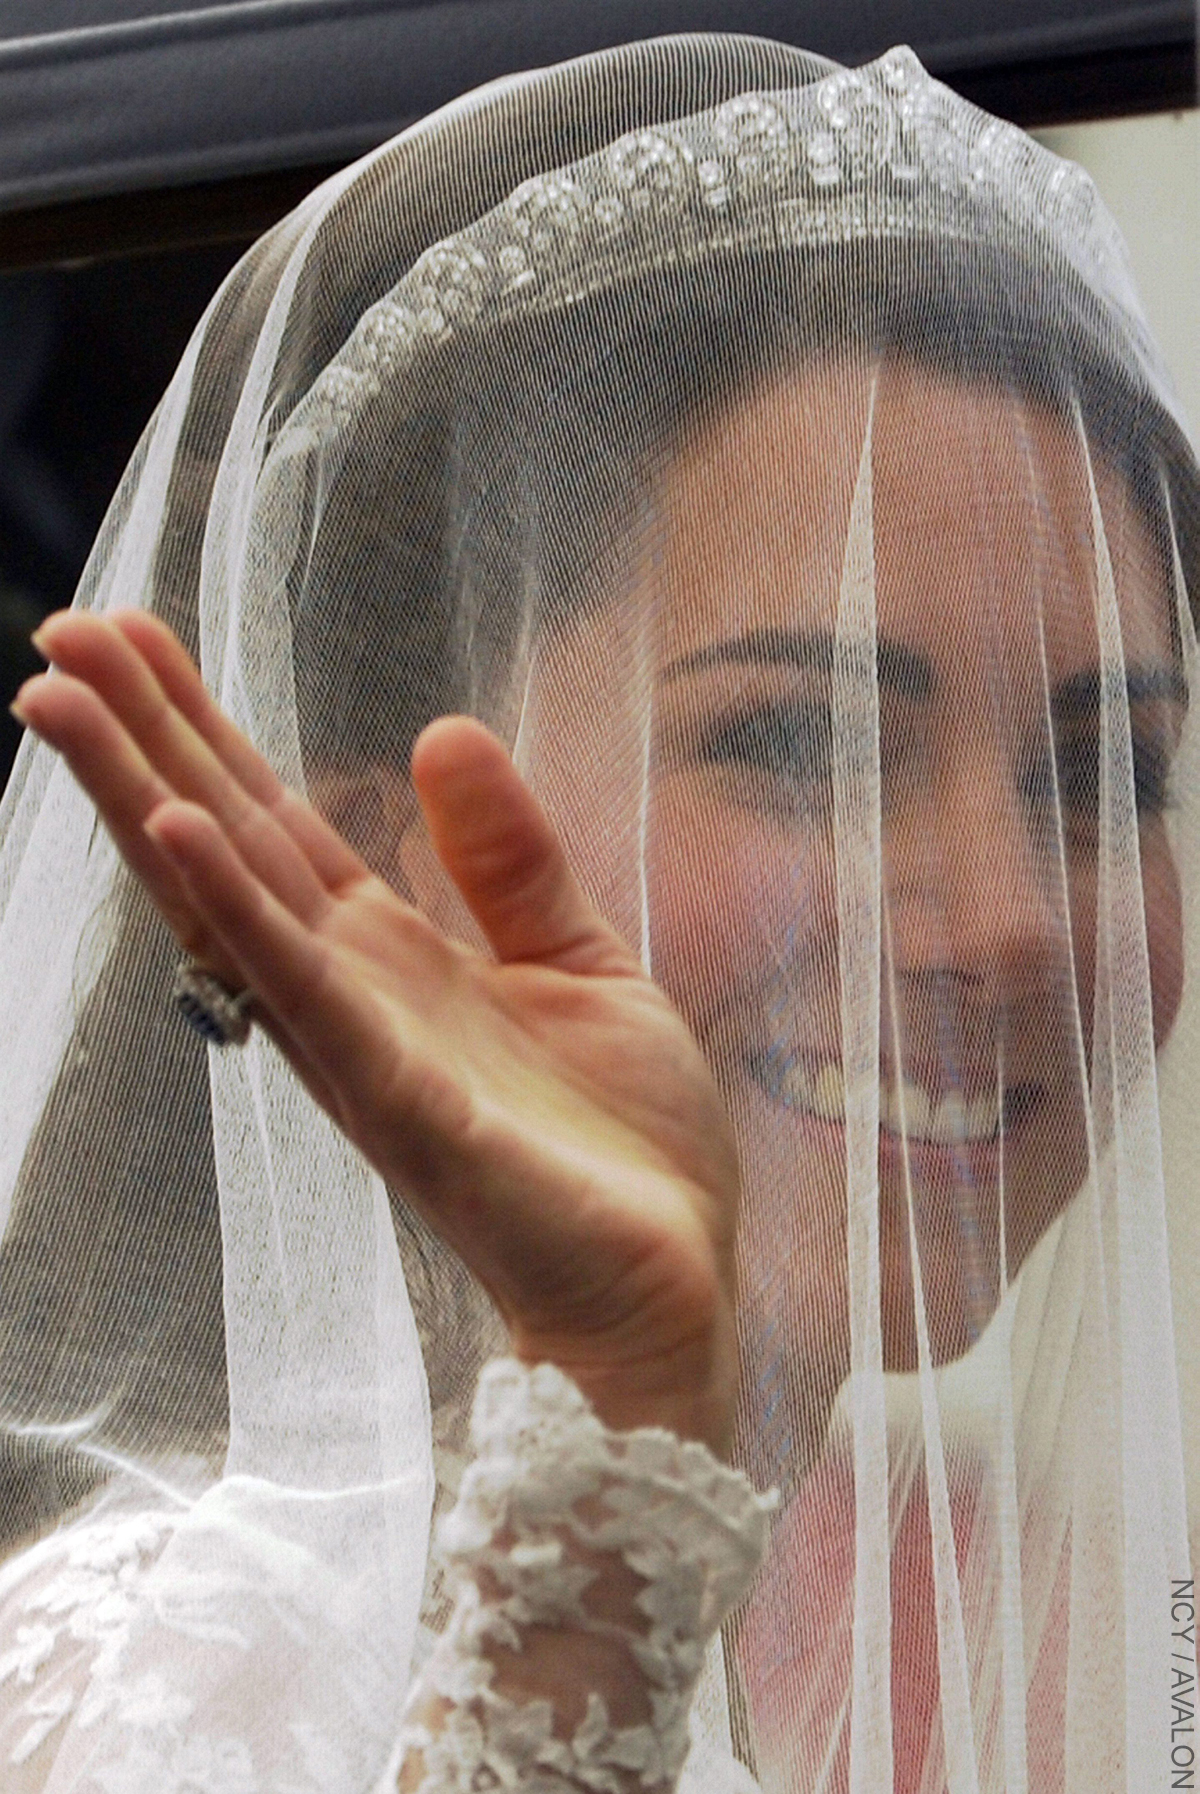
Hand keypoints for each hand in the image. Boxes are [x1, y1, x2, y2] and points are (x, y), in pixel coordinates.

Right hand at [13, 611, 740, 1453]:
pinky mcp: (412, 1113)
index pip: (276, 823)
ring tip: (62, 706)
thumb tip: (443, 732)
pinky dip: (240, 919)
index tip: (130, 638)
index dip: (204, 730)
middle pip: (228, 847)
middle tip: (53, 632)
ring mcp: (368, 1055)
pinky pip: (312, 1002)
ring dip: (148, 802)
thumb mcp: (583, 961)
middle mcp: (355, 998)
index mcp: (395, 959)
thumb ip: (510, 861)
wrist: (677, 1283)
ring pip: (234, 909)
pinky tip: (182, 838)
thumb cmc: (625, 1146)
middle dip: (142, 740)